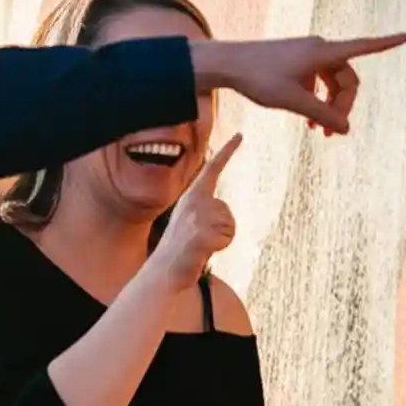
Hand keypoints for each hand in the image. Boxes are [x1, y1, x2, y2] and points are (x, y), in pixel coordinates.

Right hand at [152, 134, 241, 291]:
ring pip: (230, 223)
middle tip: (198, 241)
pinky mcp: (205, 233)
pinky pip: (228, 236)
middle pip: (227, 210)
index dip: (227, 151)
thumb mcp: (190, 222)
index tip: (240, 135)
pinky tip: (204, 250)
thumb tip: (222, 214)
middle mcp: (194, 200)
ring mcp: (199, 216)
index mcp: (191, 196)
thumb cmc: (178, 249)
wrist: (165, 270)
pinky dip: (220, 246)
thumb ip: (205, 213)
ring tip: (200, 245)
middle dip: (222, 228)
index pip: (212, 168)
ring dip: (221, 238)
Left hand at [190, 32, 405, 134]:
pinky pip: (316, 80)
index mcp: (323, 52)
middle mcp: (318, 49)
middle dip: (343, 105)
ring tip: (317, 131)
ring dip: (329, 105)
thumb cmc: (258, 77)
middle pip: (346, 78)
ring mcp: (306, 55)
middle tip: (329, 132)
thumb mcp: (293, 101)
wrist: (226, 64)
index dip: (388, 43)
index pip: (363, 47)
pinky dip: (316, 98)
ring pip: (330, 82)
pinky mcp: (294, 61)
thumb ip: (322, 114)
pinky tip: (307, 118)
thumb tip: (346, 129)